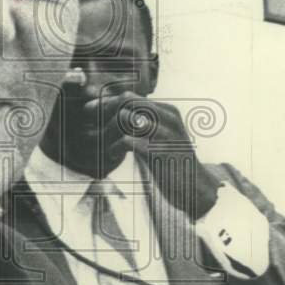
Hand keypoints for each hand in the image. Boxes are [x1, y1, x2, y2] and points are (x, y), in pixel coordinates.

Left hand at [91, 91, 222, 219]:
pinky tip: (112, 156)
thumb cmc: (171, 162)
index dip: (107, 104)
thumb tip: (112, 113)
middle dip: (107, 114)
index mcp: (167, 111)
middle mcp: (167, 117)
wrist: (194, 188)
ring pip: (125, 118)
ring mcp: (165, 133)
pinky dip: (114, 147)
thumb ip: (141, 123)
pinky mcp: (159, 151)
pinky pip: (128, 140)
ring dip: (109, 133)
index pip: (130, 97)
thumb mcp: (158, 137)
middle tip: (99, 131)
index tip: (91, 114)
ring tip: (107, 147)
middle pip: (127, 101)